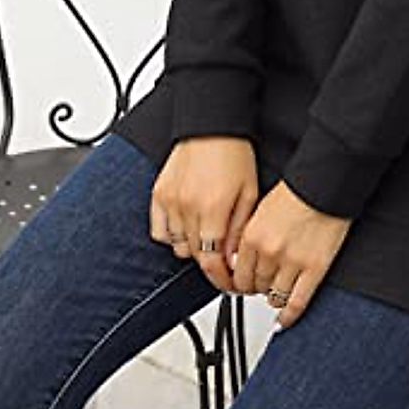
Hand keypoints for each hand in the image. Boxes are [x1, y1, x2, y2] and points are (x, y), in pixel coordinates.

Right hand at [149, 136, 259, 293]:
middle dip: (210, 264)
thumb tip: (233, 260)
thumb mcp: (249, 193)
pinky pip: (159, 230)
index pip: (211, 262)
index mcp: (213, 209)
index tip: (229, 283)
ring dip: (193, 249)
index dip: (221, 278)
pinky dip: (172, 236)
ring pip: (177, 246)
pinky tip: (187, 229)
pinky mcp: (158, 194)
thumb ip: (239, 230)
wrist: (212, 126)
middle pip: (195, 256)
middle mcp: (187, 207)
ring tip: (208, 240)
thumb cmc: (234, 154)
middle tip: (223, 262)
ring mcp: (170, 201)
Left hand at [228, 179, 352, 327]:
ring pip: (273, 297)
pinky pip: (297, 302)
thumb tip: (241, 260)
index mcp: (253, 236)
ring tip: (276, 292)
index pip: (238, 274)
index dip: (241, 281)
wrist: (325, 184)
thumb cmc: (297, 191)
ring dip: (273, 298)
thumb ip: (250, 236)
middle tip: (262, 285)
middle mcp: (269, 252)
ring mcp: (292, 263)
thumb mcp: (262, 210)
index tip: (244, 283)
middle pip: (255, 287)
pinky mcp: (314, 269)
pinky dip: (289, 315)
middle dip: (258, 287)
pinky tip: (285, 319)